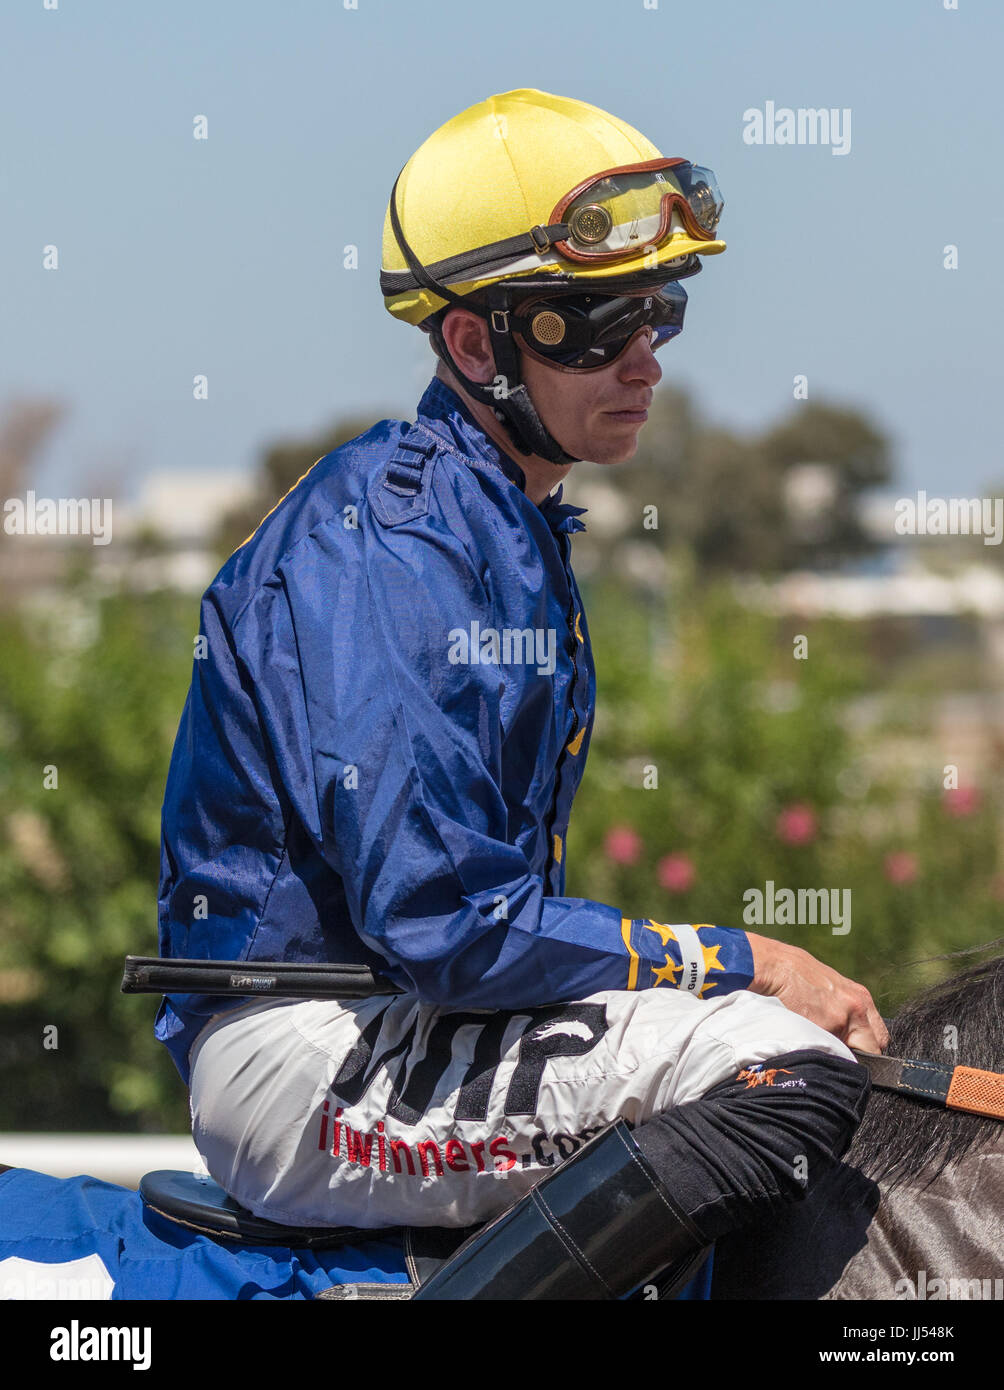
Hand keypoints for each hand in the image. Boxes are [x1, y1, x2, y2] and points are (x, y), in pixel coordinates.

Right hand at [746, 932, 888, 1053]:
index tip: (859, 1052)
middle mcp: (857, 1009)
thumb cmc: (802, 976)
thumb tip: (855, 1037)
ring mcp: (840, 1021)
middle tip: (843, 1054)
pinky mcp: (821, 1028)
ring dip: (839, 1055)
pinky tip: (808, 1039)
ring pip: (849, 1054)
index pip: (880, 1037)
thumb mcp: (835, 988)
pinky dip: (820, 1050)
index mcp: (862, 998)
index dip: (869, 1048)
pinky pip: (828, 1050)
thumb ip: (849, 1011)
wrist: (778, 968)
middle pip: (874, 1049)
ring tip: (821, 1044)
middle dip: (860, 1056)